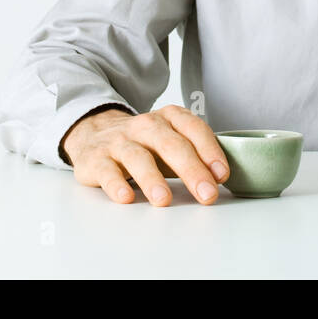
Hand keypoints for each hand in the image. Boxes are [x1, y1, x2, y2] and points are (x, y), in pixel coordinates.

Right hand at [61, 105, 229, 206]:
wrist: (95, 133)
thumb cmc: (144, 143)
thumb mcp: (171, 140)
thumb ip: (195, 155)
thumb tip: (219, 178)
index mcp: (168, 118)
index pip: (193, 129)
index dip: (210, 150)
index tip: (221, 174)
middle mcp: (145, 126)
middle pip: (170, 144)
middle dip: (191, 170)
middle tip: (206, 194)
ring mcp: (119, 141)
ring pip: (137, 157)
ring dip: (152, 179)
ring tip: (164, 200)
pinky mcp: (97, 159)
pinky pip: (107, 171)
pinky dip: (116, 184)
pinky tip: (126, 197)